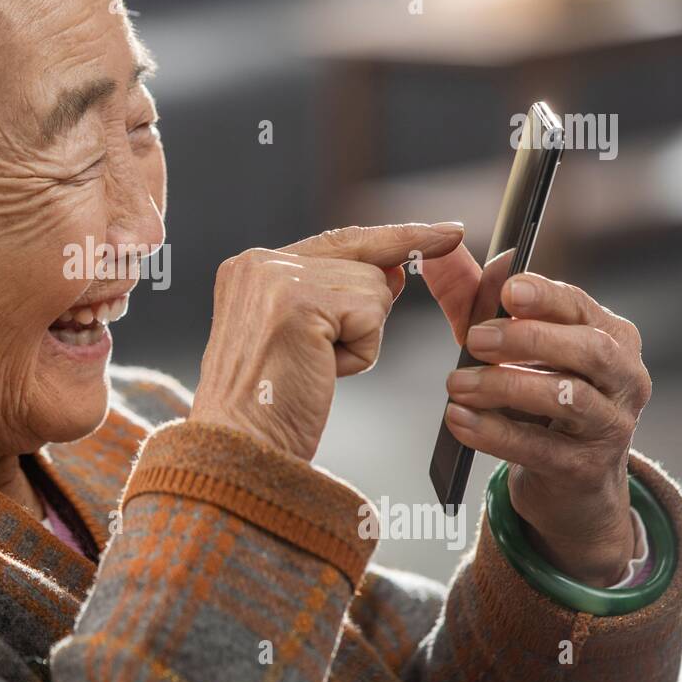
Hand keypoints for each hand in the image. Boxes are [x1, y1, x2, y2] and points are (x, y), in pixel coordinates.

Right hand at [190, 223, 465, 461]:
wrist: (237, 449)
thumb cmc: (267, 408)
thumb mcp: (298, 337)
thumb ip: (335, 295)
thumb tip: (395, 271)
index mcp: (250, 268)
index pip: (338, 240)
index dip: (393, 238)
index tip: (444, 232)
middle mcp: (258, 262)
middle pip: (361, 259)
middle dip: (370, 305)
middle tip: (331, 348)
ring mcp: (276, 278)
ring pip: (373, 288)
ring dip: (359, 338)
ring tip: (311, 369)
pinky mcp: (299, 301)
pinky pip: (371, 314)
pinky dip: (359, 352)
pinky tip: (319, 371)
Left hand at [423, 247, 651, 586]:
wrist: (567, 480)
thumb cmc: (536, 395)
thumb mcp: (505, 343)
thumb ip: (472, 296)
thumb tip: (436, 249)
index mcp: (611, 336)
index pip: (581, 307)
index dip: (546, 296)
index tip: (509, 289)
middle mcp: (624, 378)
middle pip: (588, 349)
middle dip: (529, 339)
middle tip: (475, 338)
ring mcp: (611, 426)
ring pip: (568, 398)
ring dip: (506, 386)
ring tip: (456, 384)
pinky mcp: (584, 468)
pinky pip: (540, 447)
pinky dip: (495, 432)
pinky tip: (458, 420)